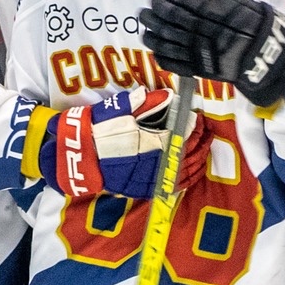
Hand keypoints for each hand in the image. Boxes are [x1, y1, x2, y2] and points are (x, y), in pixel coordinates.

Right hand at [37, 89, 205, 199]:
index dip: (195, 125)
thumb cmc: (96, 129)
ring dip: (198, 159)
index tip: (200, 118)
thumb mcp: (118, 108)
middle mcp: (156, 161)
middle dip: (201, 141)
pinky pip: (174, 186)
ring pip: (185, 170)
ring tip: (204, 149)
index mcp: (153, 140)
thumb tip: (168, 96)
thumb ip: (145, 102)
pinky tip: (192, 171)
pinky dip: (187, 178)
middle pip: (189, 152)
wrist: (78, 157)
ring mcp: (151, 178)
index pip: (184, 132)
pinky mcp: (145, 188)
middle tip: (207, 132)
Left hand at [140, 0, 284, 109]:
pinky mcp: (201, 70)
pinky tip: (155, 50)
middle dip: (155, 16)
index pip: (183, 5)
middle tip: (144, 11)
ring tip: (145, 28)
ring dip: (154, 35)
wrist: (265, 55)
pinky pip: (176, 64)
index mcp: (212, 14)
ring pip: (169, 43)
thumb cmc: (253, 23)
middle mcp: (203, 33)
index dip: (167, 0)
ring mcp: (200, 53)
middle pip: (171, 23)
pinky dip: (163, 57)